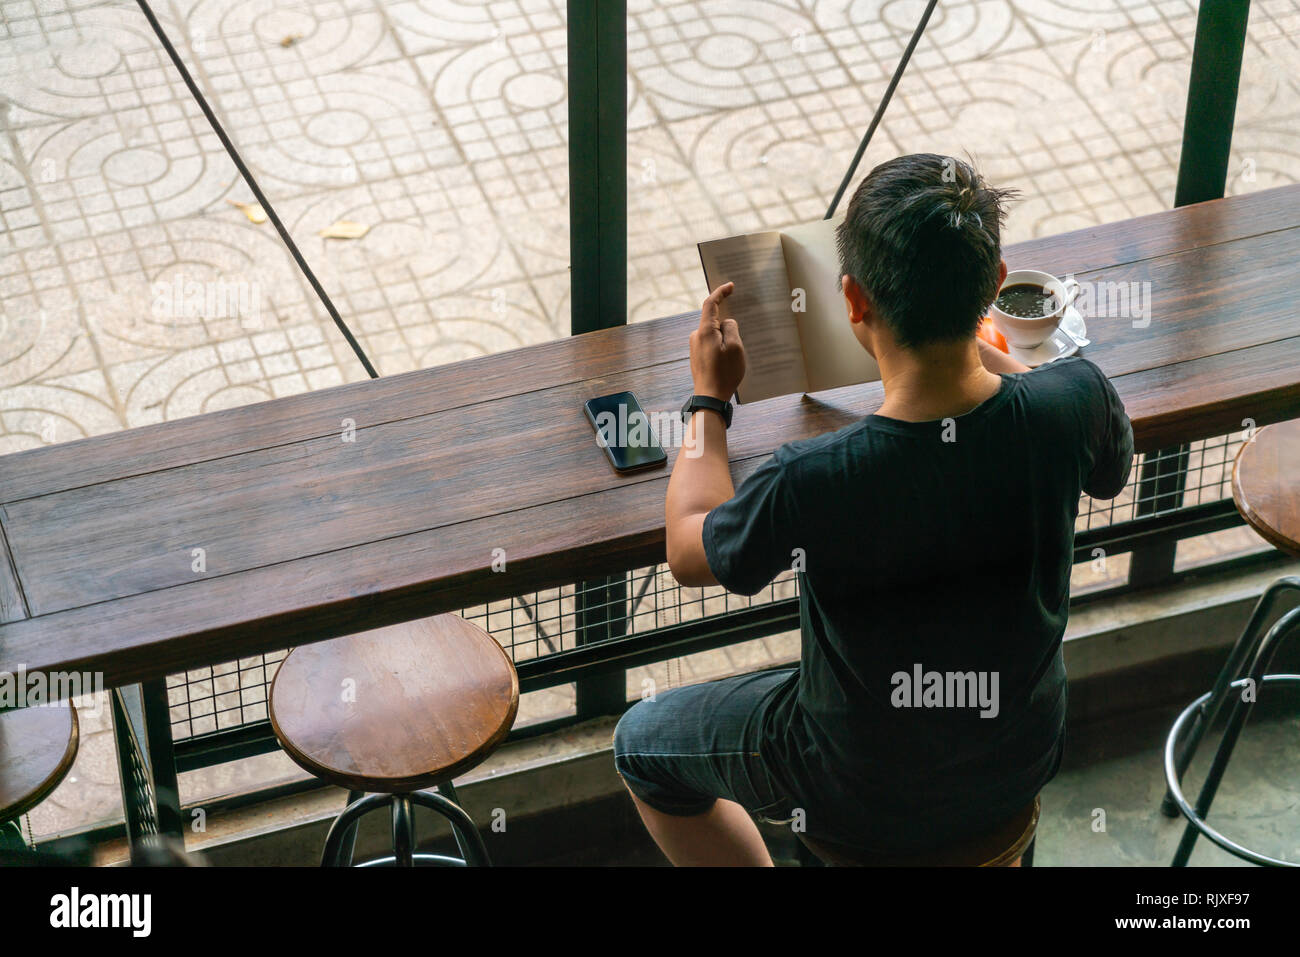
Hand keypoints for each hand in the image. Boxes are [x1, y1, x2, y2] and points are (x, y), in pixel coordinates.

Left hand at [690, 282, 745, 400]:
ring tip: (738, 354)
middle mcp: (696, 336)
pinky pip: (712, 344)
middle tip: (743, 333)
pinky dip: (722, 346)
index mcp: (705, 331)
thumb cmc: (724, 374)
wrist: (709, 397)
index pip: (710, 304)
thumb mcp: (735, 348)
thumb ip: (731, 328)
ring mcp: (696, 347)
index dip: (720, 292)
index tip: (730, 286)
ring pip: (715, 334)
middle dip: (729, 324)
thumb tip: (726, 323)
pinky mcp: (698, 356)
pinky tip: (731, 359)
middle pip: (714, 320)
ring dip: (727, 338)